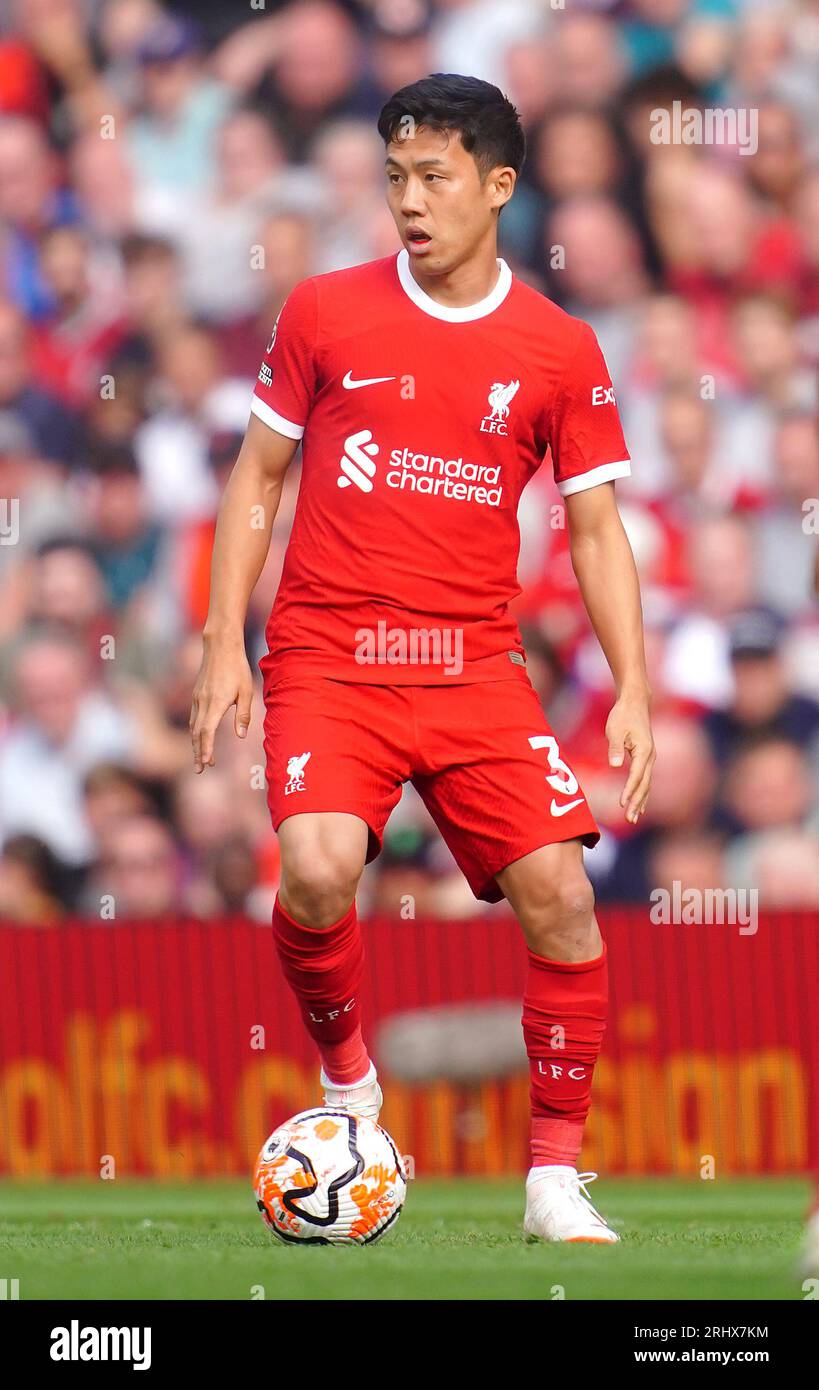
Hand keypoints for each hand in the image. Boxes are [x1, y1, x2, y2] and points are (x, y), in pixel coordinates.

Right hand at [190, 637, 253, 772]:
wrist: (220, 647)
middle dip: (198, 753)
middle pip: (196, 734)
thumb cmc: (238, 668)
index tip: (206, 763)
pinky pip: (193, 717)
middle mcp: (202, 703)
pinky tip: (199, 737)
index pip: (207, 732)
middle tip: (200, 770)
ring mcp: (197, 698)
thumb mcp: (247, 691)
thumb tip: (240, 736)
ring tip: (200, 759)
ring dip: (196, 744)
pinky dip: (195, 731)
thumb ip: (243, 715)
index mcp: (216, 704)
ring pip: (193, 726)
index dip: (206, 749)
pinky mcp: (196, 694)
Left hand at [606, 691, 654, 824]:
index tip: (622, 804)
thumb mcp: (614, 730)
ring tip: (634, 817)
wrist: (635, 702)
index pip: (636, 776)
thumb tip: (615, 765)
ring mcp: (650, 758)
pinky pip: (645, 779)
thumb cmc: (623, 715)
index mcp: (644, 751)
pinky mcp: (646, 757)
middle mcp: (650, 757)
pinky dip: (642, 793)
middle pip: (644, 785)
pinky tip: (639, 805)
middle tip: (630, 819)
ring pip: (647, 784)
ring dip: (640, 801)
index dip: (629, 791)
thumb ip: (615, 748)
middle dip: (637, 803)